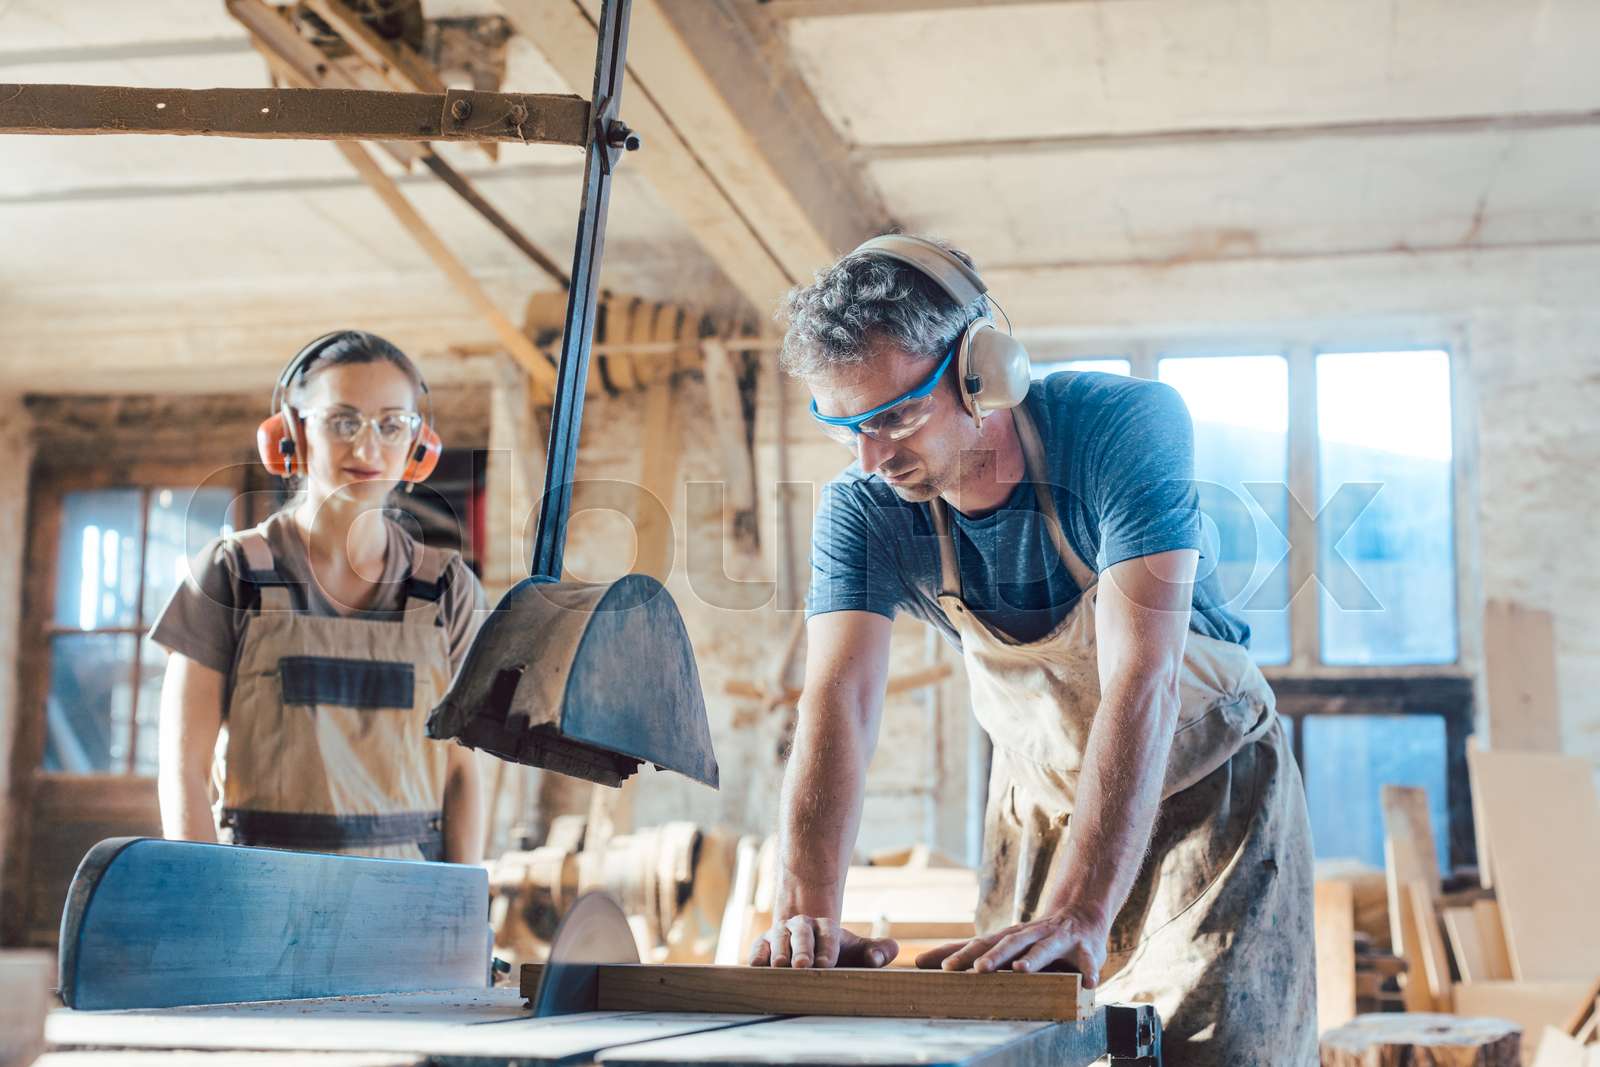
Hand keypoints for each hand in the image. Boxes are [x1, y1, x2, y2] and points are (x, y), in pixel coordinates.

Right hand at [749, 915, 898, 968]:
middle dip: (802, 949)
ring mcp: (779, 934)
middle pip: (802, 933)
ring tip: (780, 966)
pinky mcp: (761, 945)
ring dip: (779, 951)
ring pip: (778, 938)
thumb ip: (877, 952)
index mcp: (826, 928)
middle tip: (803, 966)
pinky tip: (756, 966)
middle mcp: (801, 927)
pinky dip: (756, 956)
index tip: (827, 964)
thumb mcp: (858, 953)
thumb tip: (878, 958)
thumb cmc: (836, 955)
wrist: (807, 948)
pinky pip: (757, 948)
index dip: (827, 948)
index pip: (828, 934)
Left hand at [914, 909, 1108, 985]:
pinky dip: (1088, 970)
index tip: (928, 963)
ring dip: (1033, 959)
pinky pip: (1087, 962)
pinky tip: (1088, 983)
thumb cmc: (1035, 937)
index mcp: (1008, 938)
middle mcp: (1029, 935)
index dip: (954, 954)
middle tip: (976, 970)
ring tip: (1021, 971)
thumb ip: (972, 953)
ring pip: (1043, 948)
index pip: (976, 945)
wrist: (1082, 915)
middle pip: (1006, 945)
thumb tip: (924, 962)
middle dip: (992, 957)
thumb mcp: (1003, 944)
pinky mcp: (1085, 949)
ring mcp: (1057, 940)